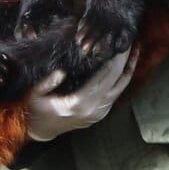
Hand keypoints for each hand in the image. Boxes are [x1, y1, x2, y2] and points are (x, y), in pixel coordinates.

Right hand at [23, 48, 137, 140]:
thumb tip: (61, 71)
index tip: (115, 40)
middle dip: (123, 58)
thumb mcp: (35, 94)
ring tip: (134, 49)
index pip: (102, 76)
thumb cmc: (36, 109)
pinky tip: (126, 66)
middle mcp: (93, 109)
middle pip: (115, 79)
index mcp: (78, 103)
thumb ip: (47, 83)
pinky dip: (122, 79)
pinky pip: (116, 93)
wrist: (41, 130)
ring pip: (120, 87)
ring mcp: (99, 113)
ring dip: (128, 68)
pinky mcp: (100, 114)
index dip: (112, 58)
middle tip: (128, 39)